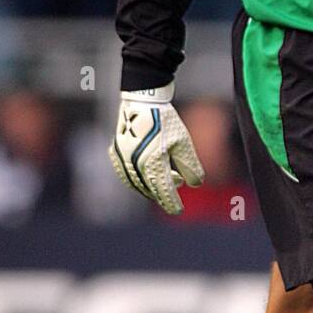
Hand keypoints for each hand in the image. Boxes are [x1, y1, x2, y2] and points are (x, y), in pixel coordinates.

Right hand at [108, 82, 204, 214]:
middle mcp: (135, 165)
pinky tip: (149, 176)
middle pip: (150, 189)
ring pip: (137, 184)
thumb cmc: (165, 120)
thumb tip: (196, 184)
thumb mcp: (183, 142)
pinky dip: (138, 180)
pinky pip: (127, 175)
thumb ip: (190, 165)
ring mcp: (123, 160)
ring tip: (167, 181)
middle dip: (162, 196)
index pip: (163, 191)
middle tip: (173, 199)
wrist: (141, 101)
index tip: (179, 211)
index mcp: (153, 163)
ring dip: (151, 188)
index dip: (171, 203)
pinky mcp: (116, 154)